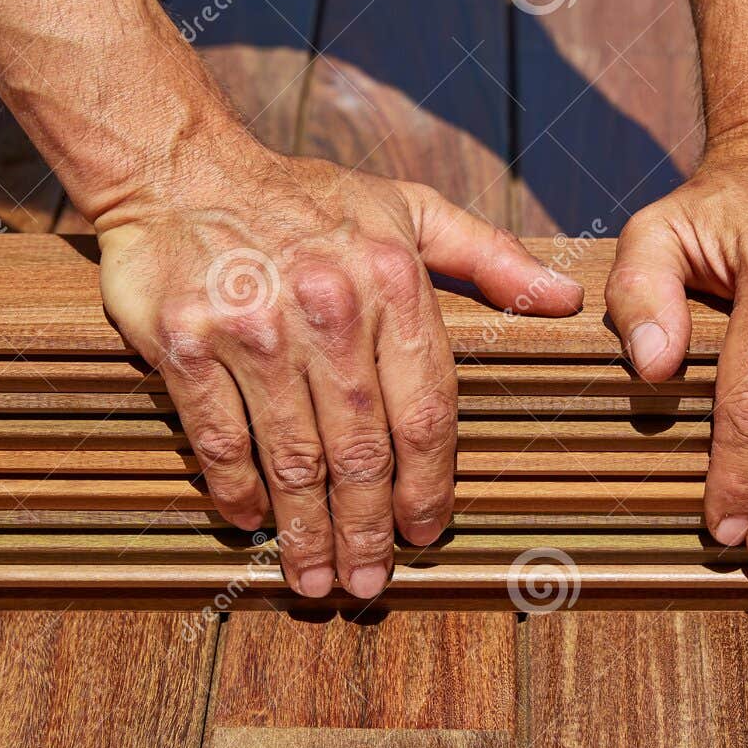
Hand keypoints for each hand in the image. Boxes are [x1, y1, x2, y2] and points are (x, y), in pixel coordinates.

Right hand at [99, 141, 581, 597]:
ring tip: (314, 580)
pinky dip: (237, 489)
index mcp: (392, 283)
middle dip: (368, 529)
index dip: (429, 485)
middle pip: (361, 449)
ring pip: (293, 457)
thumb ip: (490, 258)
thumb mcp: (409, 209)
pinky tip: (250, 524)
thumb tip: (566, 300)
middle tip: (369, 583)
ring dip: (306, 530)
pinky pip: (221, 438)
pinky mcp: (187, 343)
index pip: (426, 410)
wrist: (181, 164)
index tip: (426, 532)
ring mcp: (255, 327)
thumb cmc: (307, 198)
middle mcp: (328, 309)